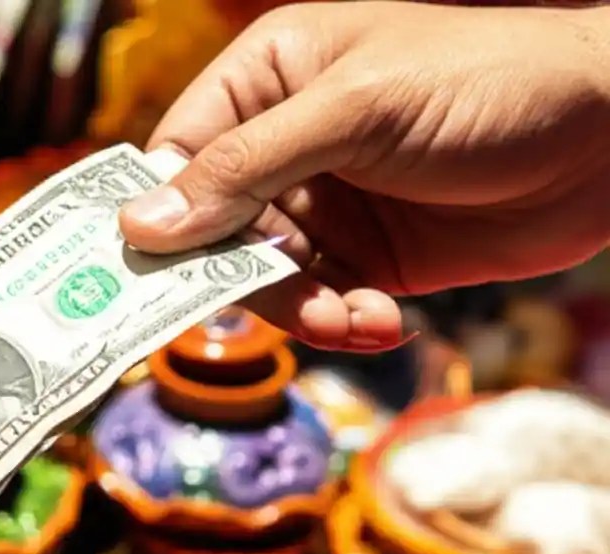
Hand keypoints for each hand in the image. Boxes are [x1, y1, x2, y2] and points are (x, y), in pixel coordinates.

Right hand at [119, 1, 609, 350]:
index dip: (158, 217)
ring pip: (264, 280)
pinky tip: (384, 320)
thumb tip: (142, 224)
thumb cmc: (485, 83)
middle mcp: (282, 145)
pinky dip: (343, 324)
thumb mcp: (355, 112)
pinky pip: (320, 306)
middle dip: (243, 277)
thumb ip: (246, 168)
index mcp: (265, 80)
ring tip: (354, 318)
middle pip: (212, 231)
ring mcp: (323, 204)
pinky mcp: (364, 258)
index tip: (140, 277)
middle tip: (282, 302)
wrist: (609, 136)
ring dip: (302, 312)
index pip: (176, 156)